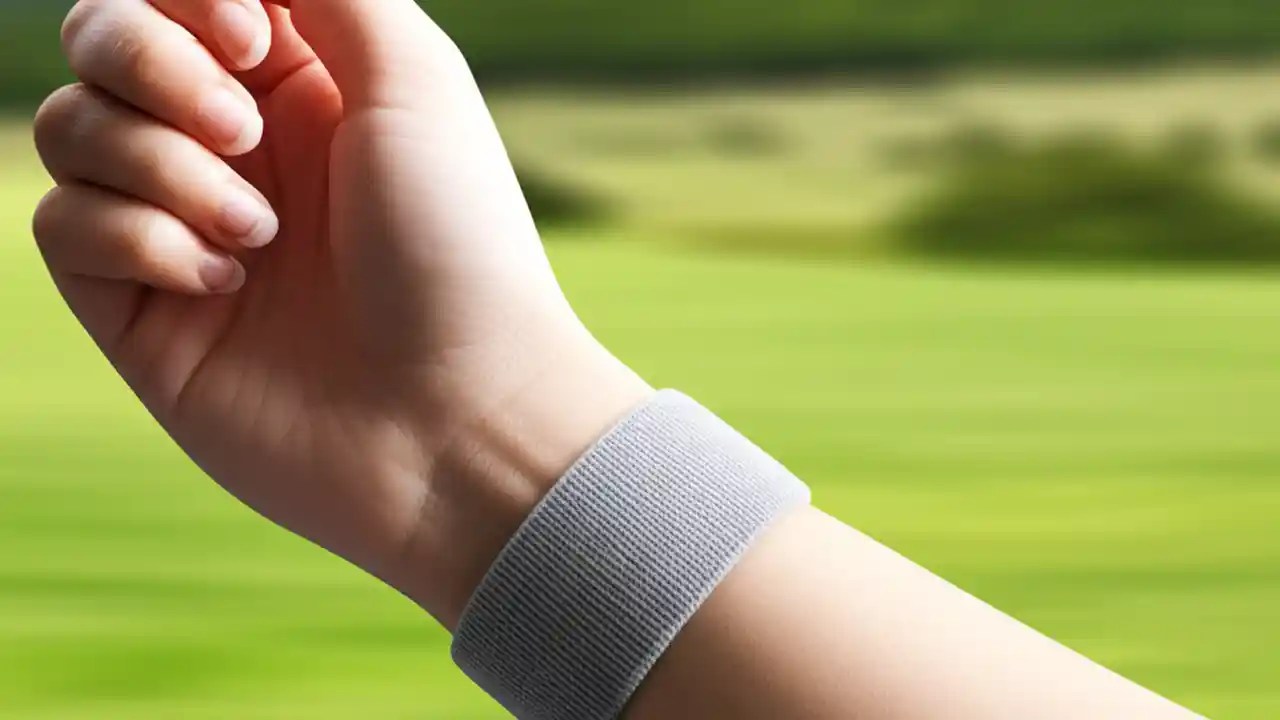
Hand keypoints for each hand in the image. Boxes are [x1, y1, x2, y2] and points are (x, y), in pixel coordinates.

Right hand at [31, 0, 648, 625]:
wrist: (454, 418)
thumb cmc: (454, 244)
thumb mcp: (411, 77)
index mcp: (303, 85)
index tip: (253, 43)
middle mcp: (235, 149)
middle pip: (102, 41)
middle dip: (151, 62)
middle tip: (241, 128)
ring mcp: (181, 228)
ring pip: (70, 128)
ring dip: (160, 165)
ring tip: (261, 237)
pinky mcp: (141, 312)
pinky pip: (64, 227)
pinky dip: (140, 240)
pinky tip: (226, 285)